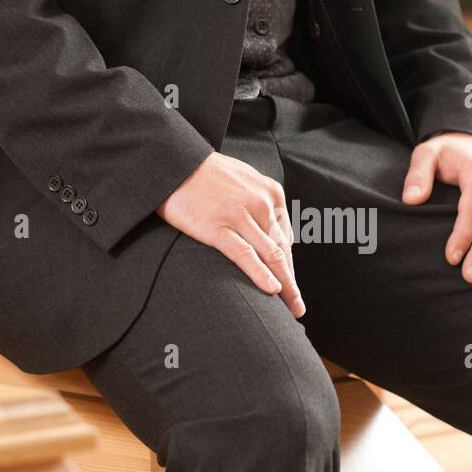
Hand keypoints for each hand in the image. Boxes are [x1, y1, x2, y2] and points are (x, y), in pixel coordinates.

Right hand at [157, 152, 304, 316]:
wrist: (173, 161)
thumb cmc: (204, 173)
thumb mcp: (243, 179)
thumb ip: (260, 201)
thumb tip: (270, 229)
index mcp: (271, 193)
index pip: (284, 238)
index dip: (288, 267)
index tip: (289, 287)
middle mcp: (261, 203)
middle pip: (282, 250)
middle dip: (291, 282)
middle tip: (299, 307)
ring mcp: (241, 215)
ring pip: (271, 256)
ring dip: (285, 287)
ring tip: (293, 309)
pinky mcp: (218, 227)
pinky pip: (245, 255)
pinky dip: (261, 274)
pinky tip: (272, 290)